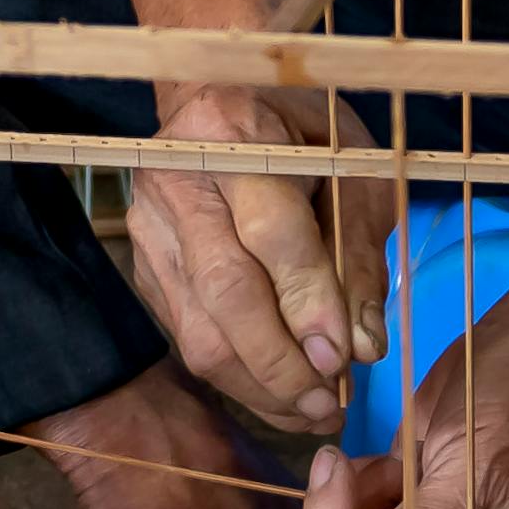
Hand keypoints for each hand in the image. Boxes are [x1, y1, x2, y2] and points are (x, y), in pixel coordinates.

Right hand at [116, 79, 362, 436]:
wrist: (219, 96)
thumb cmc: (300, 133)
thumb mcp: (351, 170)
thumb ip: (359, 254)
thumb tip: (361, 347)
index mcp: (230, 134)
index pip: (270, 232)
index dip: (308, 300)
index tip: (344, 357)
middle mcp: (175, 181)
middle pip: (225, 291)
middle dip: (281, 362)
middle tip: (329, 405)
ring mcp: (150, 230)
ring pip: (200, 329)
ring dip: (261, 386)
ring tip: (315, 412)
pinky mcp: (146, 270)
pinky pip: (189, 338)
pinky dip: (240, 379)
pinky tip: (282, 396)